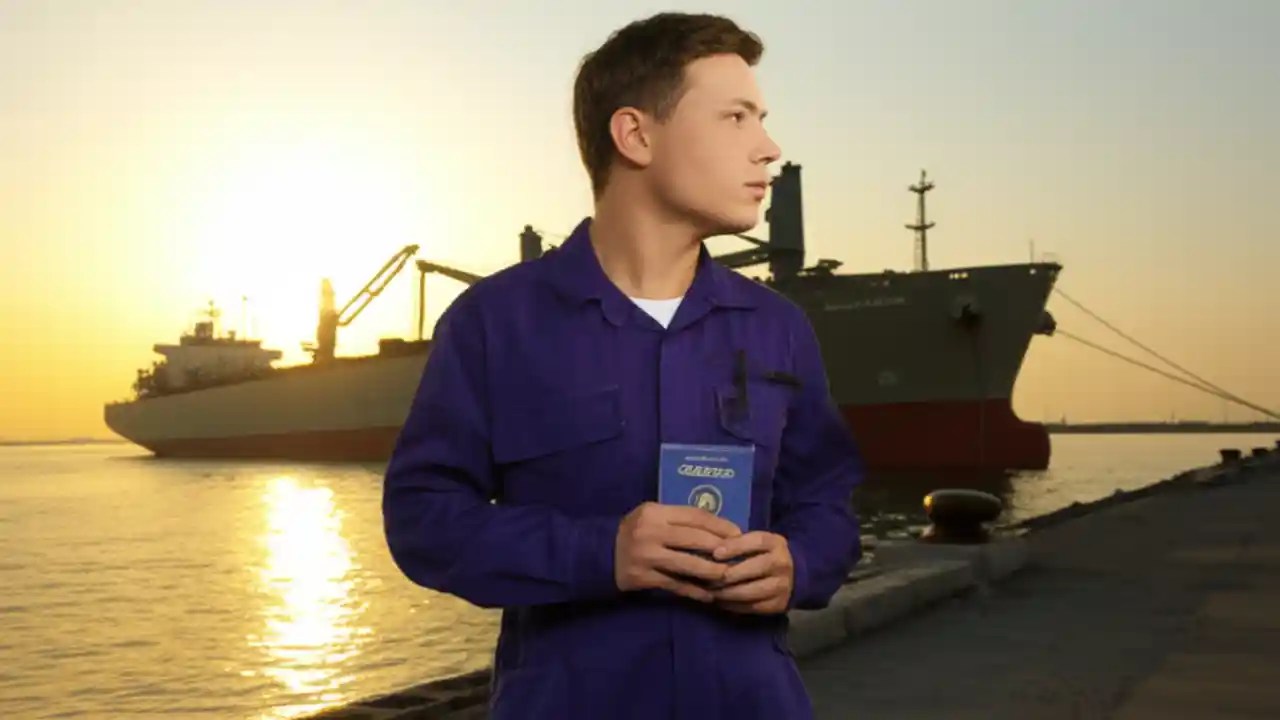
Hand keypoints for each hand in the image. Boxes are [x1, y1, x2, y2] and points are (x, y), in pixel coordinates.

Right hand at [615, 502, 742, 602]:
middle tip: (738, 556)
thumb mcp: (653, 517)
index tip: (738, 533)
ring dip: (711, 572)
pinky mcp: (643, 577)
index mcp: (655, 512)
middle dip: (720, 548)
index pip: (694, 516)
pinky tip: (708, 596)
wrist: (601, 553)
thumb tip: (719, 528)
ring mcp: (646, 556)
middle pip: (694, 539)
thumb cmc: (636, 532)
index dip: (719, 525)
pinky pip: (675, 585)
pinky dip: (694, 591)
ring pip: (687, 564)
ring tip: (727, 577)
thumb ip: (679, 520)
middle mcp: (650, 532)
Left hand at [710, 531, 793, 613]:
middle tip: (706, 578)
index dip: (734, 547)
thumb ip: (738, 542)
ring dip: (726, 593)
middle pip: (750, 569)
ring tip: (711, 592)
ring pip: (749, 592)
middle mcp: (781, 563)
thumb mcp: (758, 542)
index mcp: (775, 543)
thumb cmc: (766, 554)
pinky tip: (721, 601)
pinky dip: (733, 605)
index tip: (715, 554)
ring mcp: (782, 585)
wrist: (795, 574)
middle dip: (725, 575)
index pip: (755, 542)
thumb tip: (713, 550)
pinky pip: (751, 607)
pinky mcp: (778, 604)